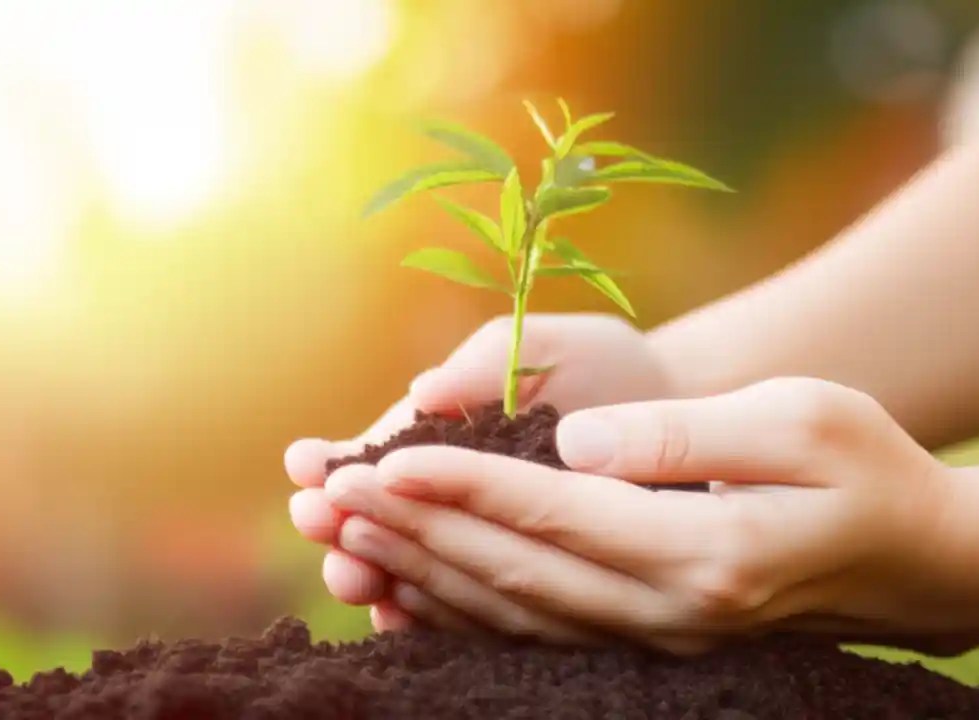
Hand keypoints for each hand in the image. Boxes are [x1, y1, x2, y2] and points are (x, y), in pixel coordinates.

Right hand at [284, 314, 668, 626]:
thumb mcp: (548, 346)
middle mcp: (453, 493)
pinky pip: (468, 604)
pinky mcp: (520, 579)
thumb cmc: (604, 365)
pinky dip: (428, 611)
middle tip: (315, 523)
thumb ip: (485, 365)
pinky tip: (400, 618)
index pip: (382, 453)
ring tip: (352, 575)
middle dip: (342, 521)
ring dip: (376, 569)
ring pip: (414, 565)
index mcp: (446, 431)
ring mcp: (482, 539)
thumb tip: (425, 393)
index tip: (304, 464)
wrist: (675, 414)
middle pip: (385, 516)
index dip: (338, 459)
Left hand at [324, 377, 978, 653]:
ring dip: (421, 571)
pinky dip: (460, 613)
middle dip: (414, 531)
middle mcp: (666, 612)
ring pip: (510, 611)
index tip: (384, 458)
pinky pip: (532, 634)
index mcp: (703, 553)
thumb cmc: (867, 471)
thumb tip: (576, 444)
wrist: (914, 560)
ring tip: (348, 535)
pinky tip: (406, 590)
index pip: (554, 516)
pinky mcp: (642, 639)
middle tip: (331, 495)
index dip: (461, 488)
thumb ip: (685, 437)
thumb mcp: (803, 423)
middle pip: (511, 571)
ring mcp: (651, 638)